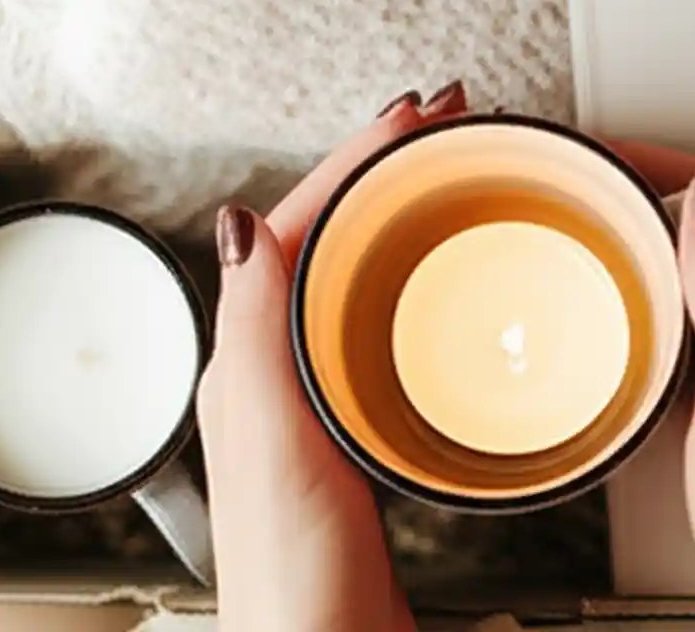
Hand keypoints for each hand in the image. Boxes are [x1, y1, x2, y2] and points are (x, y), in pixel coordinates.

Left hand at [197, 83, 465, 631]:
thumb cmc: (289, 574)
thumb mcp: (271, 442)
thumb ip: (256, 337)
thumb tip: (240, 228)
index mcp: (253, 360)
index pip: (297, 229)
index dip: (354, 165)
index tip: (410, 120)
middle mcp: (283, 368)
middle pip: (335, 243)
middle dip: (385, 178)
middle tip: (440, 133)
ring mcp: (326, 396)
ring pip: (365, 281)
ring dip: (405, 225)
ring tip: (449, 186)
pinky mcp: (365, 427)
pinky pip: (390, 332)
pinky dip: (423, 291)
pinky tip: (453, 294)